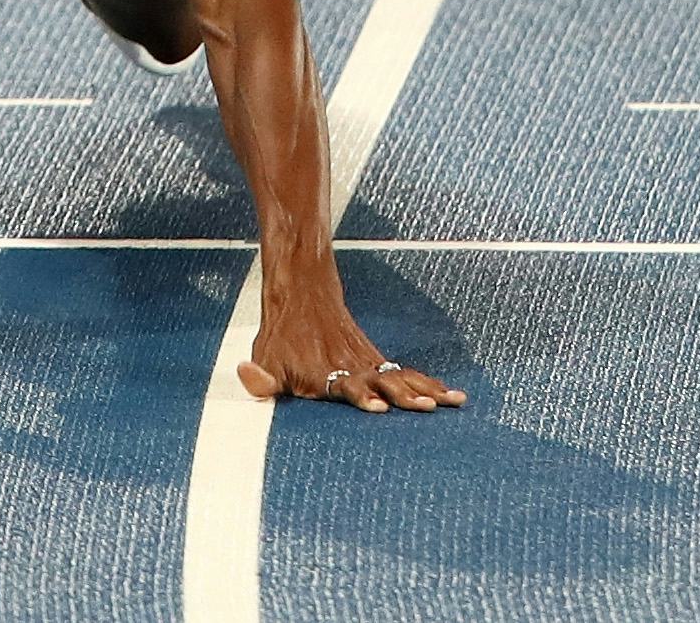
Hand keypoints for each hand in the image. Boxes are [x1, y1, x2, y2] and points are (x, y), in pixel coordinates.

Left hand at [238, 290, 460, 413]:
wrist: (302, 291)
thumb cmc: (281, 336)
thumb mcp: (265, 356)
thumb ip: (260, 377)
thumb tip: (246, 375)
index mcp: (324, 373)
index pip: (345, 387)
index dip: (361, 398)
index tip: (378, 407)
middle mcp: (351, 367)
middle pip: (382, 382)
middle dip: (404, 396)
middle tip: (426, 407)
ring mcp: (368, 363)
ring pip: (401, 377)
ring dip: (426, 390)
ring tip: (453, 402)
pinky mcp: (377, 360)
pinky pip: (407, 373)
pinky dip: (429, 383)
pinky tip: (452, 396)